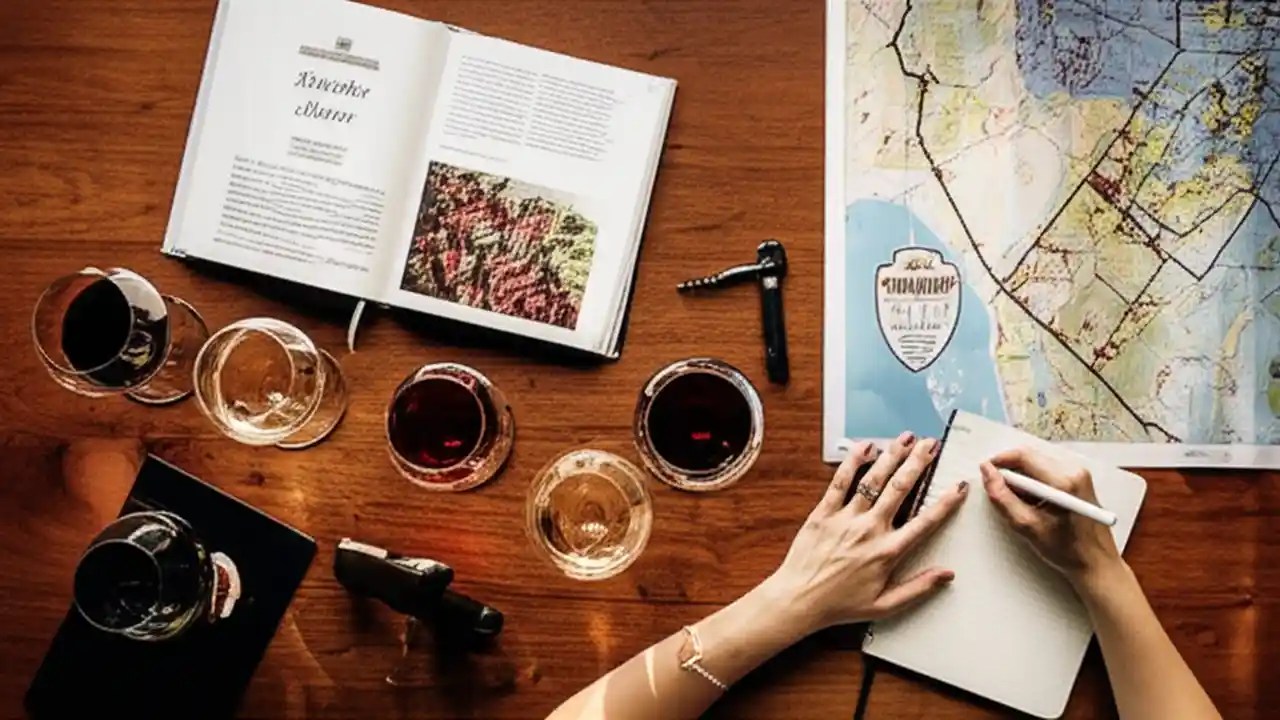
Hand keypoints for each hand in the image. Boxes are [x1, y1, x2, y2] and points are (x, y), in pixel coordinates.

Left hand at [762, 432, 967, 633]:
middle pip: (900, 488)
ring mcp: (846, 518)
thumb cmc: (840, 604)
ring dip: (892, 455)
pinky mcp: (824, 513)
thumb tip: (946, 575)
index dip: (946, 502)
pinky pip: (840, 482)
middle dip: (919, 463)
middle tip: (931, 445)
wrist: (799, 599)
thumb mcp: (885, 605)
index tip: (958, 486)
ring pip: (874, 479)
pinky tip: (865, 446)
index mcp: (888, 553)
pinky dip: (853, 462)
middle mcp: (869, 530)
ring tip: (906, 438)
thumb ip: (918, 588)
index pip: (925, 522)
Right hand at [980, 448, 1122, 587]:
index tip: (986, 473)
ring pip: (1037, 463)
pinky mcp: (1079, 479)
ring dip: (1022, 478)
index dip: (1000, 462)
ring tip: (1020, 503)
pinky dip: (1034, 483)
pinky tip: (1034, 503)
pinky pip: (1048, 470)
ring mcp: (1079, 474)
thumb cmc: (1067, 550)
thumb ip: (1002, 497)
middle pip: (1031, 456)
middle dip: (1010, 471)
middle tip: (1000, 492)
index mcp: (1064, 481)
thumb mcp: (1027, 526)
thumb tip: (987, 473)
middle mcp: (1075, 471)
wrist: (1096, 563)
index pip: (1023, 456)